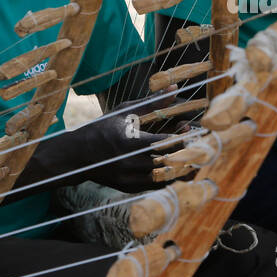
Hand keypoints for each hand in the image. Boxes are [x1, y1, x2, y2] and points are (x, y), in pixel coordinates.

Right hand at [53, 97, 180, 193]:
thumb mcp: (124, 112)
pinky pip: (155, 187)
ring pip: (164, 178)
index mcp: (129, 142)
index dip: (182, 137)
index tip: (191, 130)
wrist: (78, 155)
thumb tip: (175, 89)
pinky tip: (175, 170)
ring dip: (180, 169)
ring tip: (192, 161)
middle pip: (168, 161)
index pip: (165, 142)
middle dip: (185, 153)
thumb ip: (152, 103)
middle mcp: (130, 163)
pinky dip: (168, 179)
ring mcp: (129, 178)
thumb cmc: (102, 128)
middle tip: (198, 146)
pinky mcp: (128, 188)